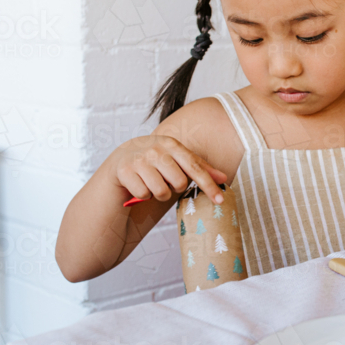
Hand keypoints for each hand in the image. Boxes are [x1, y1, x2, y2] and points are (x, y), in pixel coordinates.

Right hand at [110, 135, 226, 205]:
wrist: (119, 161)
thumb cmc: (154, 164)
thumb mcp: (176, 161)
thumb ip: (199, 168)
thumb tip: (224, 178)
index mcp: (171, 144)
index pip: (195, 167)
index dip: (208, 184)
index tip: (220, 200)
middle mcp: (155, 148)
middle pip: (179, 182)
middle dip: (174, 188)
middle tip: (165, 181)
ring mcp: (138, 158)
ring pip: (161, 191)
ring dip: (158, 194)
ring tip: (151, 183)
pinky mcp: (123, 170)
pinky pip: (143, 194)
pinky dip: (142, 195)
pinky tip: (137, 185)